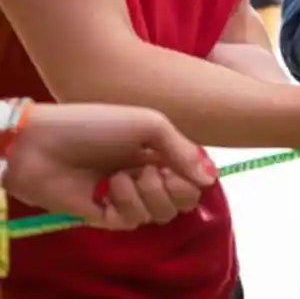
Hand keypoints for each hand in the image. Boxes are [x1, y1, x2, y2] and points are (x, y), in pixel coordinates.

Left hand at [3, 103, 216, 229]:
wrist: (43, 143)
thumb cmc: (96, 125)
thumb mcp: (149, 124)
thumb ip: (184, 152)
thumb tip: (211, 180)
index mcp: (161, 153)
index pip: (195, 179)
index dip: (193, 178)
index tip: (179, 168)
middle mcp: (149, 177)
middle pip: (183, 201)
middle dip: (173, 189)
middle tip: (151, 172)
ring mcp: (128, 198)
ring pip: (160, 214)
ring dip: (145, 194)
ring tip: (120, 176)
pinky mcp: (107, 216)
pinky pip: (134, 221)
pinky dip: (126, 203)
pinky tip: (107, 188)